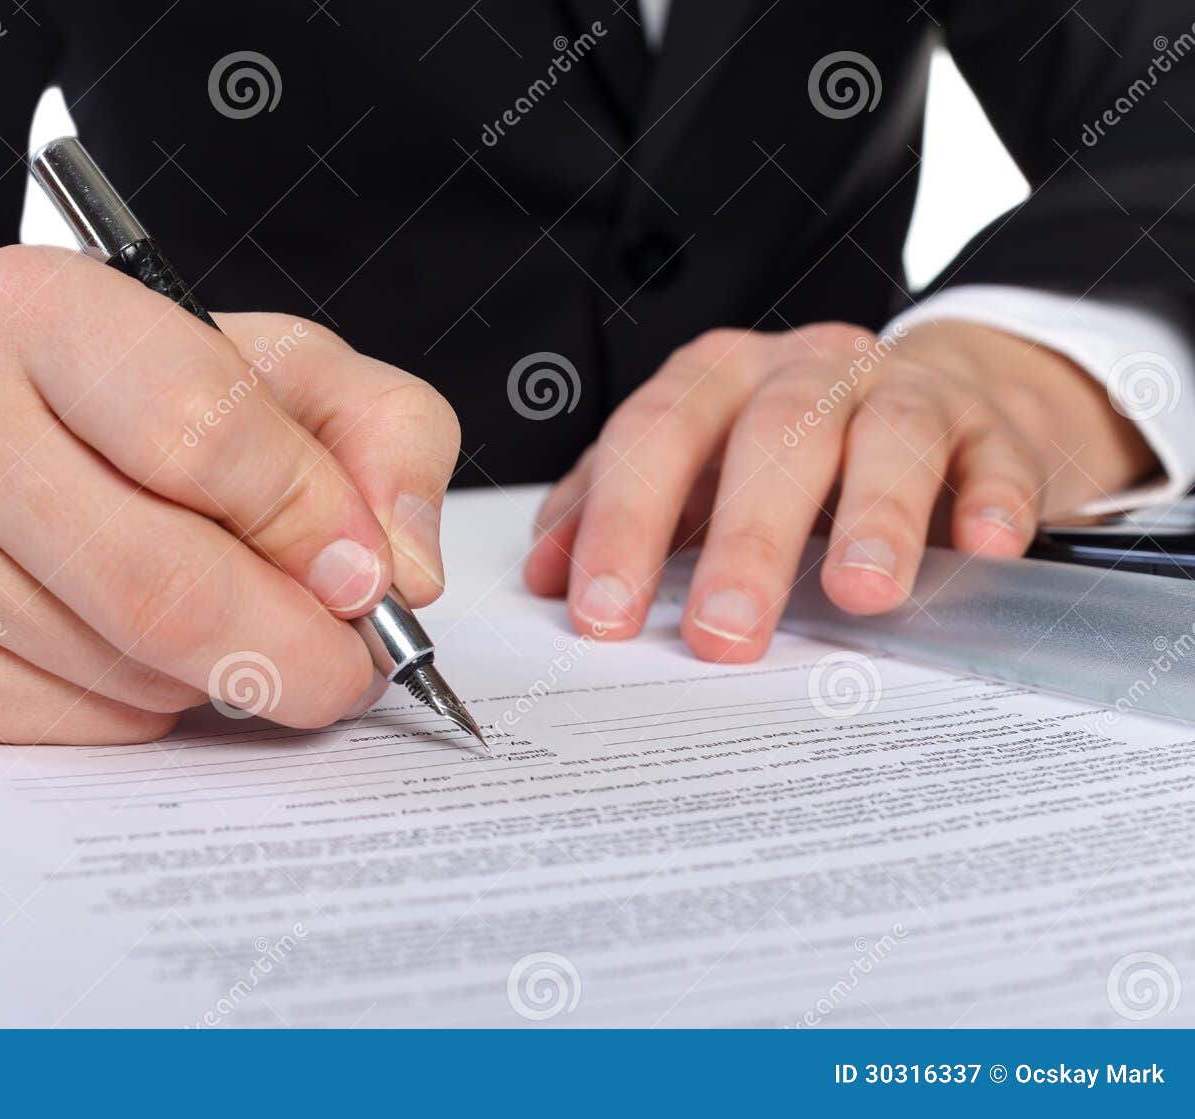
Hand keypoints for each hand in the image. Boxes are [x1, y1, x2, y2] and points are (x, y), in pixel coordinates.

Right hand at [0, 245, 459, 742]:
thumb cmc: (140, 398)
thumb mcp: (283, 369)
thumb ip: (380, 436)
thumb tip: (402, 573)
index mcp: (39, 307)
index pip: (203, 434)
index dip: (312, 523)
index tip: (369, 575)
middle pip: (162, 585)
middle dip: (293, 650)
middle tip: (349, 665)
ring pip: (128, 671)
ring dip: (221, 679)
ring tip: (233, 628)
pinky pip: (79, 727)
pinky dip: (149, 710)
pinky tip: (143, 651)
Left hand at [524, 320, 1156, 659]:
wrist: (932, 397)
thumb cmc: (790, 449)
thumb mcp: (695, 468)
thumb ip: (618, 510)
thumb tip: (547, 574)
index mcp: (717, 378)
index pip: (655, 436)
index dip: (623, 522)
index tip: (602, 611)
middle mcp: (805, 370)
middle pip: (771, 436)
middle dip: (743, 541)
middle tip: (721, 633)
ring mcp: (903, 391)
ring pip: (888, 434)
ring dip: (872, 515)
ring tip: (858, 593)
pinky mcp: (991, 427)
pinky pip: (993, 457)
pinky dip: (988, 502)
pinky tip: (981, 551)